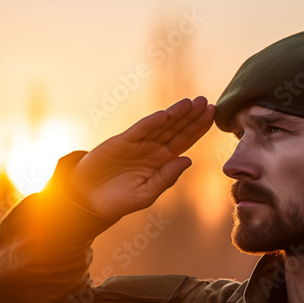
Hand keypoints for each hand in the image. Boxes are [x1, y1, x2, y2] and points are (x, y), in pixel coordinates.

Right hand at [71, 96, 213, 218]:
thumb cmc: (119, 200)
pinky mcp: (121, 142)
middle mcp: (153, 149)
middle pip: (177, 129)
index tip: (213, 115)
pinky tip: (165, 115)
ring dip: (175, 114)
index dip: (198, 128)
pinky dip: (151, 122)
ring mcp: (138, 143)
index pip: (185, 142)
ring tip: (191, 103)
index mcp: (163, 162)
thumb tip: (187, 159)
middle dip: (192, 116)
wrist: (90, 199)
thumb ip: (166, 178)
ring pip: (161, 126)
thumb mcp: (146, 194)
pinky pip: (139, 130)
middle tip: (207, 102)